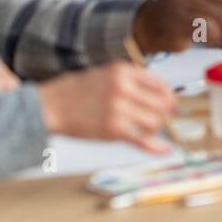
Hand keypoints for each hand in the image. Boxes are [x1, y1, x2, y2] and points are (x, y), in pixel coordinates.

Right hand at [37, 62, 176, 151]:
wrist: (51, 106)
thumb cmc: (76, 91)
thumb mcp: (105, 74)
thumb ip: (131, 81)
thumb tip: (158, 94)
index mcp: (122, 71)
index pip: (160, 84)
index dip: (169, 97)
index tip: (170, 105)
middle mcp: (123, 88)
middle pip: (162, 104)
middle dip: (164, 114)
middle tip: (160, 120)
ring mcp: (118, 109)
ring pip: (155, 122)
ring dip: (155, 129)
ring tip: (146, 129)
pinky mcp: (112, 130)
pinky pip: (143, 139)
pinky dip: (156, 147)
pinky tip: (165, 150)